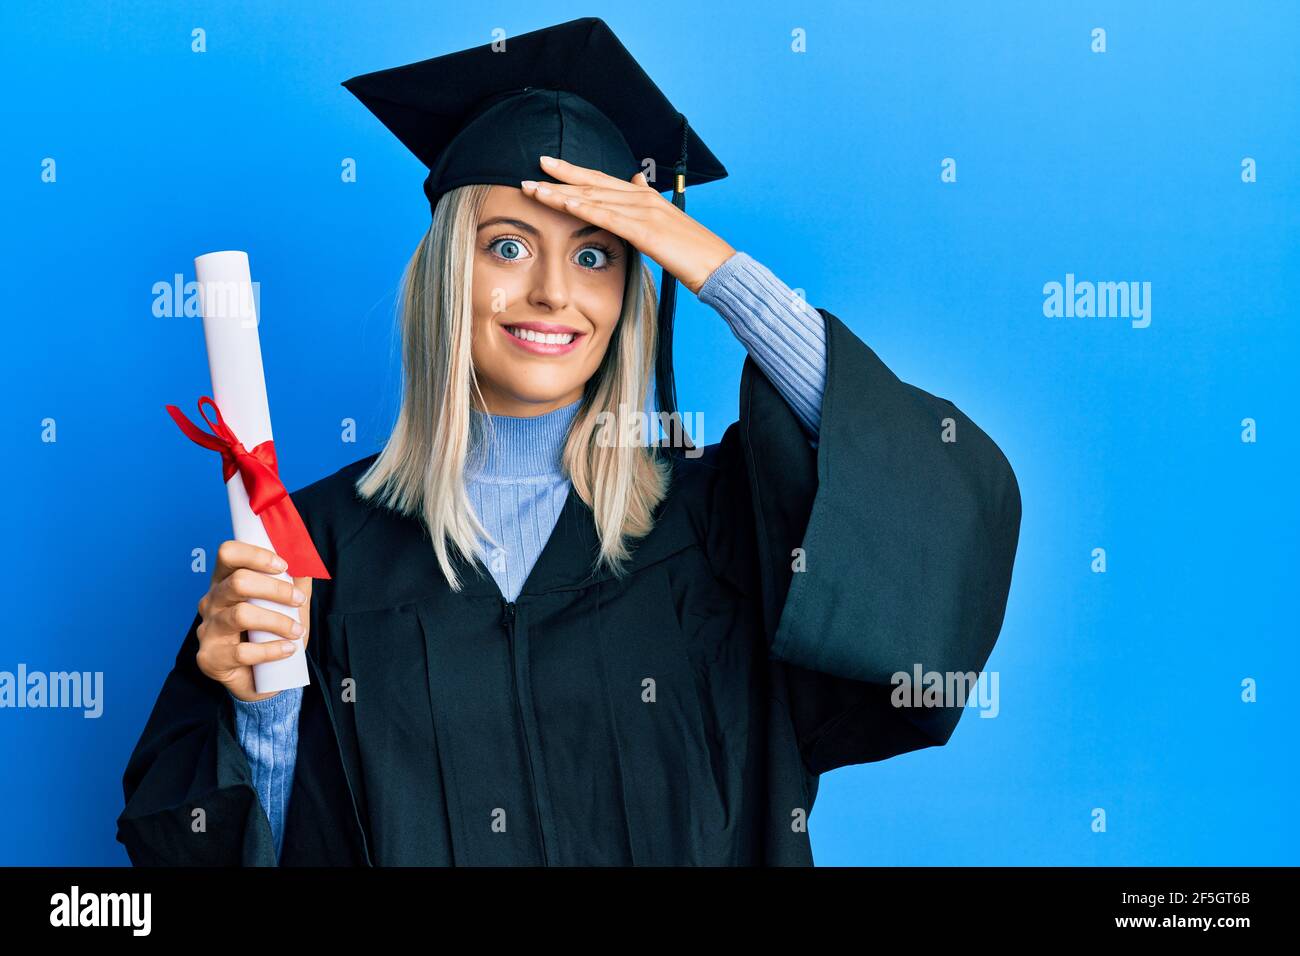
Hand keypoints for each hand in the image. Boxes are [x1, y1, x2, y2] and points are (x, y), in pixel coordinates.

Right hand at [194, 540, 311, 702]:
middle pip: (238, 582)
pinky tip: (287, 649)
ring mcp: (207, 630)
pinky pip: (242, 652)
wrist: (257, 677)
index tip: (283, 566)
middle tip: (298, 601)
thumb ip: (294, 582)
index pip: (228, 553)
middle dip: (276, 590)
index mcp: (224, 581)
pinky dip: (272, 650)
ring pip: (241, 615)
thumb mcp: (285, 604)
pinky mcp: (210, 658)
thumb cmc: (268, 633)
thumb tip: (308, 561)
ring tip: (297, 631)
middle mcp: (211, 602)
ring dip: (277, 621)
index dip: (255, 554)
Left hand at [521, 155, 735, 294]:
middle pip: (593, 182)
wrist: (718, 266)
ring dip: (562, 192)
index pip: (603, 180)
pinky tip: (564, 202)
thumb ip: (647, 201)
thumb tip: (638, 178)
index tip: (549, 167)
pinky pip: (609, 216)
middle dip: (560, 176)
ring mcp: (644, 212)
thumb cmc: (692, 251)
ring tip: (535, 189)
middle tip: (530, 172)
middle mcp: (643, 197)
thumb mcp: (667, 222)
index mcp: (645, 196)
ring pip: (595, 197)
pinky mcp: (646, 230)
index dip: (575, 173)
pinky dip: (585, 207)